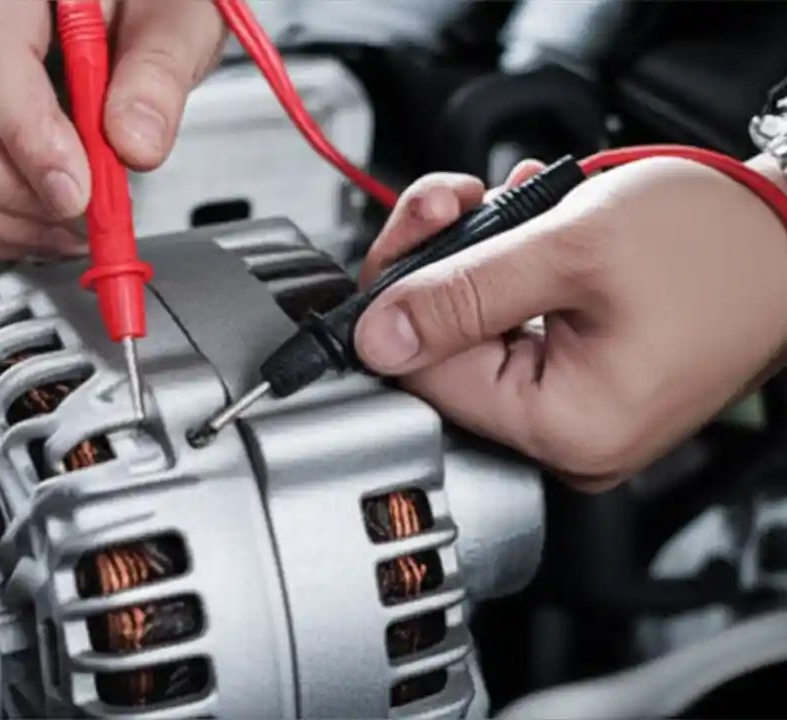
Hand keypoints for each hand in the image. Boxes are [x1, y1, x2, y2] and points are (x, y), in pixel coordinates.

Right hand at [0, 0, 226, 260]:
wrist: (134, 9)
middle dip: (12, 190)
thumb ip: (157, 73)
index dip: (27, 135)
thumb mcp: (176, 17)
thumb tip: (133, 143)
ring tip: (72, 225)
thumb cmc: (149, 1)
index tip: (76, 188)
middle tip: (82, 212)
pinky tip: (41, 226)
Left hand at [354, 156, 786, 488]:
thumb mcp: (570, 248)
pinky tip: (527, 234)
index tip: (412, 238)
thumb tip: (378, 335)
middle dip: (438, 270)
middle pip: (444, 360)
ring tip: (509, 206)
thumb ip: (460, 293)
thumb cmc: (717, 242)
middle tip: (457, 201)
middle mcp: (570, 443)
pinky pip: (514, 340)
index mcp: (566, 428)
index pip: (425, 378)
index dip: (401, 302)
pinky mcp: (585, 390)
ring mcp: (578, 421)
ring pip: (473, 342)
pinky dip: (508, 282)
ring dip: (473, 265)